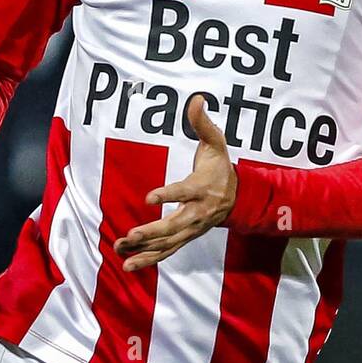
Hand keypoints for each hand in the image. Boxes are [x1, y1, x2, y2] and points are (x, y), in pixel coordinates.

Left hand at [114, 95, 236, 271]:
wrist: (240, 198)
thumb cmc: (220, 167)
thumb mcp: (216, 143)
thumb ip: (203, 124)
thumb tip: (196, 99)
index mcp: (203, 188)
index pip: (185, 191)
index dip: (169, 194)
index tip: (149, 197)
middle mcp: (198, 212)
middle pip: (174, 225)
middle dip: (152, 232)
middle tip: (130, 236)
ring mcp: (192, 228)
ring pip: (168, 243)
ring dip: (145, 250)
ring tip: (121, 251)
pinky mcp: (186, 237)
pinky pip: (167, 251)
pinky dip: (149, 259)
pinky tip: (128, 264)